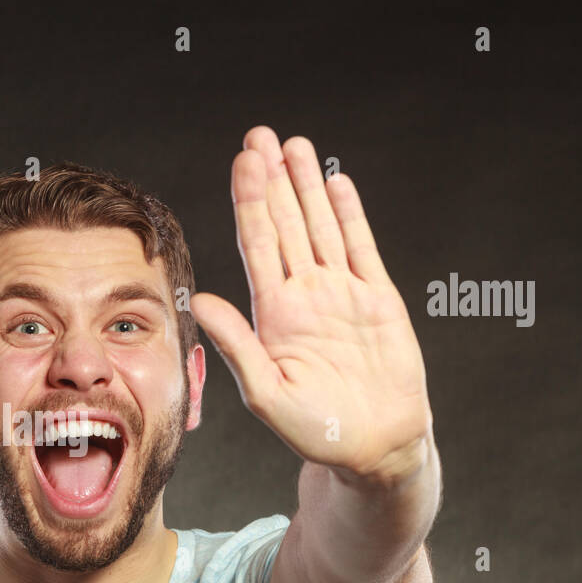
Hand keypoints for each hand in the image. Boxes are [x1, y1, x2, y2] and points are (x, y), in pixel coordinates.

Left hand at [191, 128, 432, 484]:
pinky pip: (362, 247)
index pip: (257, 246)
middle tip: (259, 136)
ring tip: (294, 144)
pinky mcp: (378, 299)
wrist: (374, 446)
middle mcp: (304, 295)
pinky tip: (335, 182)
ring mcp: (341, 293)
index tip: (241, 163)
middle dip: (271, 181)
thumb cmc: (315, 430)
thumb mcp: (267, 393)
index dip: (248, 203)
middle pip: (284, 225)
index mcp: (272, 315)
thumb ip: (236, 344)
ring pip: (321, 227)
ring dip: (306, 187)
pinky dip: (350, 214)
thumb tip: (202, 299)